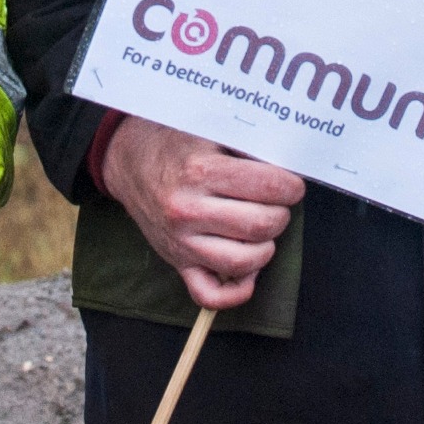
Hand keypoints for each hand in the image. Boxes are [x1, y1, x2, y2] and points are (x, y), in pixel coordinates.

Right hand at [95, 119, 304, 310]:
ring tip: (262, 229)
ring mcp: (181, 242)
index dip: (292, 187)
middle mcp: (188, 210)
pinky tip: (249, 270)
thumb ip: (249, 146)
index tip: (292, 185)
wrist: (131, 162)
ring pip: (243, 261)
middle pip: (261, 225)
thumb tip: (290, 166)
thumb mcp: (212, 129)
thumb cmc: (177, 143)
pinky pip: (210, 295)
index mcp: (201, 172)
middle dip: (281, 214)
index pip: (270, 187)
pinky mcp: (178, 263)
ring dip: (266, 247)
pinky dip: (237, 291)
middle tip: (277, 203)